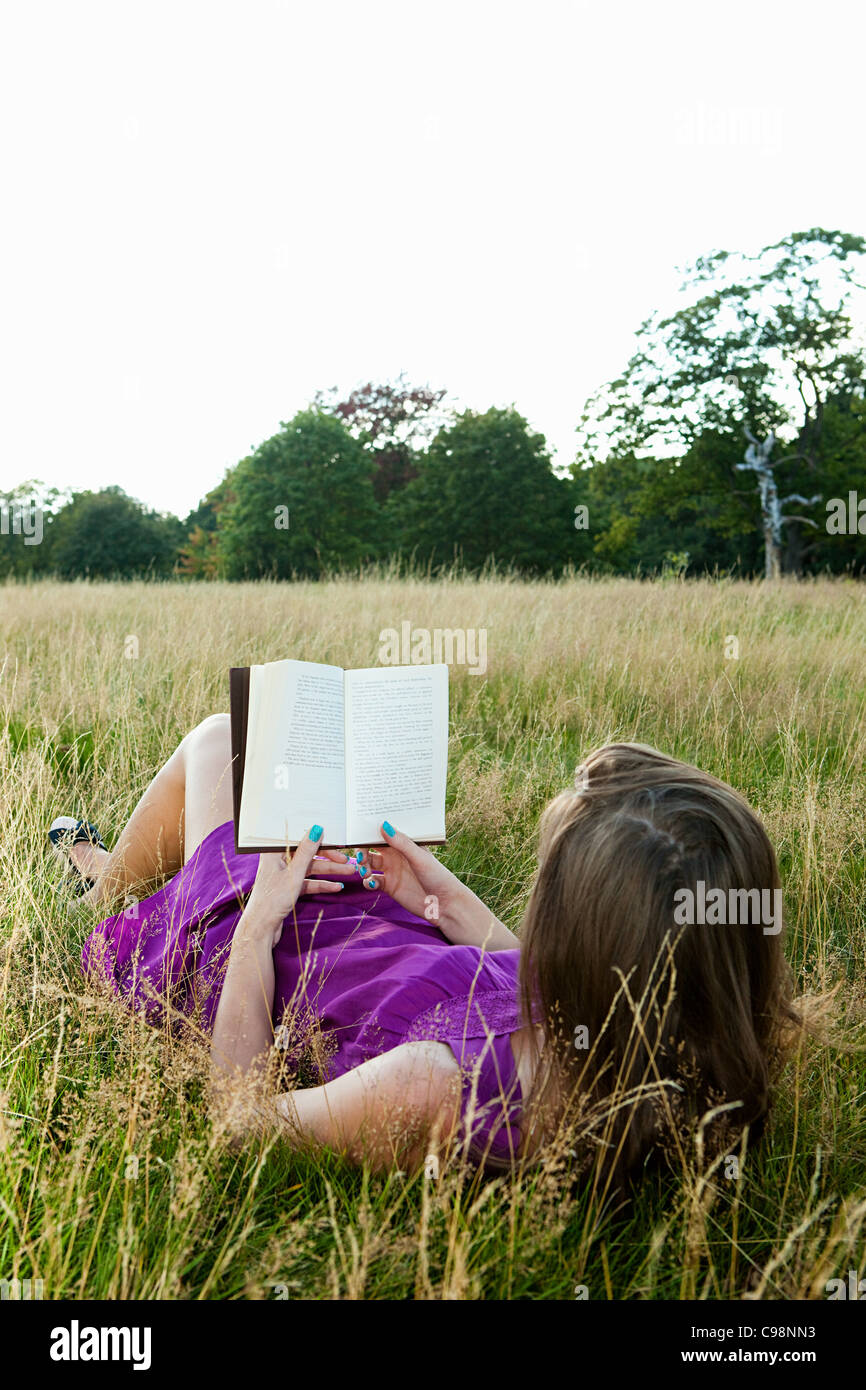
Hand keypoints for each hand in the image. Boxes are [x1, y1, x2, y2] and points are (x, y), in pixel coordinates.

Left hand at [247, 827, 348, 945]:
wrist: (261, 929)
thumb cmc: (271, 901)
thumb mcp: (294, 874)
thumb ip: (306, 851)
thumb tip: (316, 830)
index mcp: (274, 852)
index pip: (299, 838)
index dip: (318, 838)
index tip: (335, 839)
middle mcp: (279, 861)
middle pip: (308, 854)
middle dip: (328, 857)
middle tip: (346, 859)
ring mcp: (284, 875)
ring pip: (310, 868)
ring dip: (329, 871)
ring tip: (348, 872)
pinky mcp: (288, 888)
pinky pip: (308, 882)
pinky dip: (321, 884)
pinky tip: (336, 887)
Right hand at [358, 822, 518, 949]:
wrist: (445, 905)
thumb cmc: (437, 877)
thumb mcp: (419, 858)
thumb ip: (401, 843)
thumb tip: (383, 824)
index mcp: (405, 844)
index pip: (383, 833)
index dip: (370, 831)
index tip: (358, 832)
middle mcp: (397, 855)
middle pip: (372, 848)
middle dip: (363, 850)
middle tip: (361, 857)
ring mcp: (392, 871)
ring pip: (370, 863)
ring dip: (363, 865)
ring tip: (366, 871)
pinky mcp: (389, 886)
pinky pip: (372, 881)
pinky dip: (368, 881)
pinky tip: (371, 883)